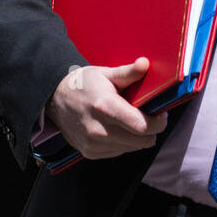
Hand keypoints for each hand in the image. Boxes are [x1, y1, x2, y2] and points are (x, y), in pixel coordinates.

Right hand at [45, 57, 168, 159]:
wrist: (55, 99)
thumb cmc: (84, 84)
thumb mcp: (106, 73)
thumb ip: (128, 72)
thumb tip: (145, 64)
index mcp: (105, 106)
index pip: (143, 126)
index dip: (158, 122)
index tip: (160, 114)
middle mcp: (99, 129)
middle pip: (142, 141)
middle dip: (151, 130)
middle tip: (149, 117)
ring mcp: (93, 144)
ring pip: (132, 148)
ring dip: (137, 137)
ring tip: (131, 121)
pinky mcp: (90, 153)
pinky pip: (119, 152)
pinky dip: (124, 143)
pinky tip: (117, 128)